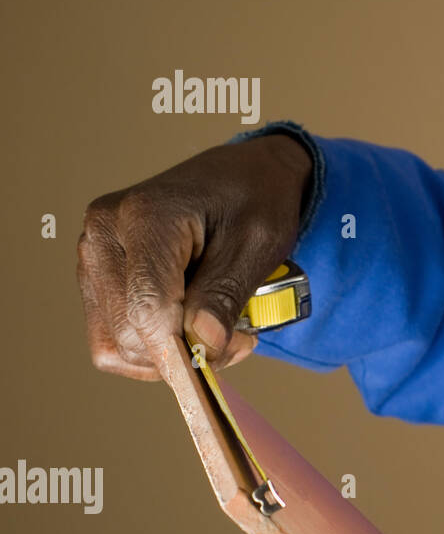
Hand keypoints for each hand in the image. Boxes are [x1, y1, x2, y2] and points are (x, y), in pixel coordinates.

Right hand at [76, 134, 312, 379]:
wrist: (244, 173)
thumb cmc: (255, 198)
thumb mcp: (258, 243)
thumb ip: (226, 295)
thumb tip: (204, 345)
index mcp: (146, 216)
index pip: (148, 305)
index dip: (183, 349)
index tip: (223, 360)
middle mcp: (104, 234)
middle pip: (129, 332)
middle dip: (185, 352)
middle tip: (239, 337)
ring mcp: (93, 255)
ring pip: (115, 343)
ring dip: (169, 355)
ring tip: (217, 330)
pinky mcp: (96, 276)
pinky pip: (111, 338)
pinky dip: (153, 348)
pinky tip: (189, 328)